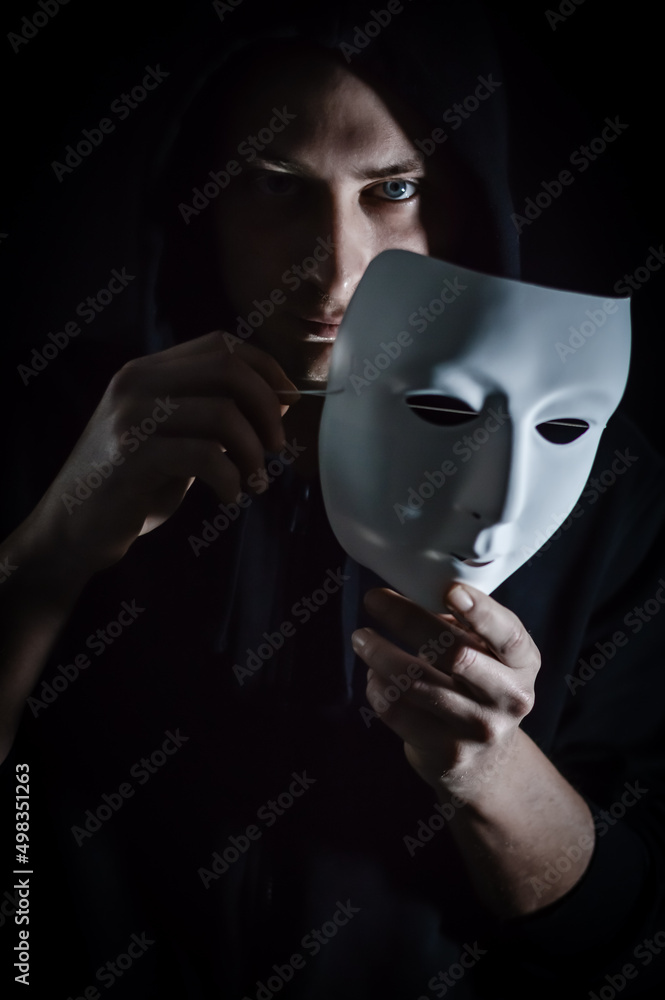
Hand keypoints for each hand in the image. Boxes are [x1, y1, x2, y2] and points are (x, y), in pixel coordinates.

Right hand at [21, 331, 298, 578]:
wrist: (71, 530)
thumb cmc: (131, 486)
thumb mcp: (171, 439)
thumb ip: (210, 415)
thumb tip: (276, 402)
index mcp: (147, 372)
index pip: (220, 344)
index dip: (265, 368)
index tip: (289, 401)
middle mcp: (136, 384)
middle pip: (227, 369)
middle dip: (267, 408)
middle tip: (278, 446)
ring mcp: (131, 418)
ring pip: (223, 414)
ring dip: (254, 453)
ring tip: (255, 481)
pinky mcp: (132, 458)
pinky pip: (206, 455)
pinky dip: (232, 479)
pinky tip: (230, 497)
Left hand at [351, 584, 540, 796]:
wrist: (485, 764)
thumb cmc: (479, 689)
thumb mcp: (489, 658)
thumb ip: (464, 627)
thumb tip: (413, 595)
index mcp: (522, 663)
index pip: (508, 634)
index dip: (482, 612)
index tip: (450, 591)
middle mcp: (509, 697)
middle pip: (454, 653)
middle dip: (407, 619)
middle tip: (374, 600)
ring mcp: (479, 728)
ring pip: (417, 682)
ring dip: (380, 653)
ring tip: (362, 639)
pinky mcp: (447, 752)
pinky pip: (399, 712)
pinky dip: (378, 688)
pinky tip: (374, 676)